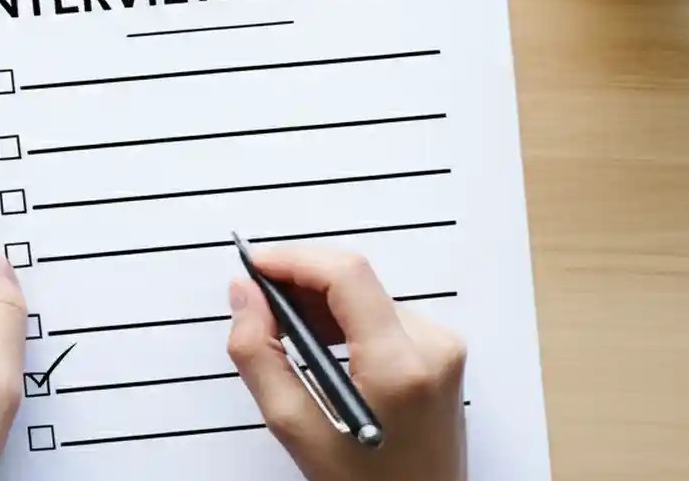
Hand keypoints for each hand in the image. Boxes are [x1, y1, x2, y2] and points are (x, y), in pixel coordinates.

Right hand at [227, 248, 466, 480]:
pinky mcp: (441, 352)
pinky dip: (344, 318)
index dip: (294, 259)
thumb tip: (245, 297)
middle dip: (300, 280)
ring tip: (282, 328)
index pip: (347, 275)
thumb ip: (259, 355)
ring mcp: (442, 348)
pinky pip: (383, 314)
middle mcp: (432, 346)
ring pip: (367, 295)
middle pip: (356, 281)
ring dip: (320, 302)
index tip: (256, 265)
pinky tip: (317, 341)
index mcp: (400, 365)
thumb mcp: (296, 428)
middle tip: (257, 300)